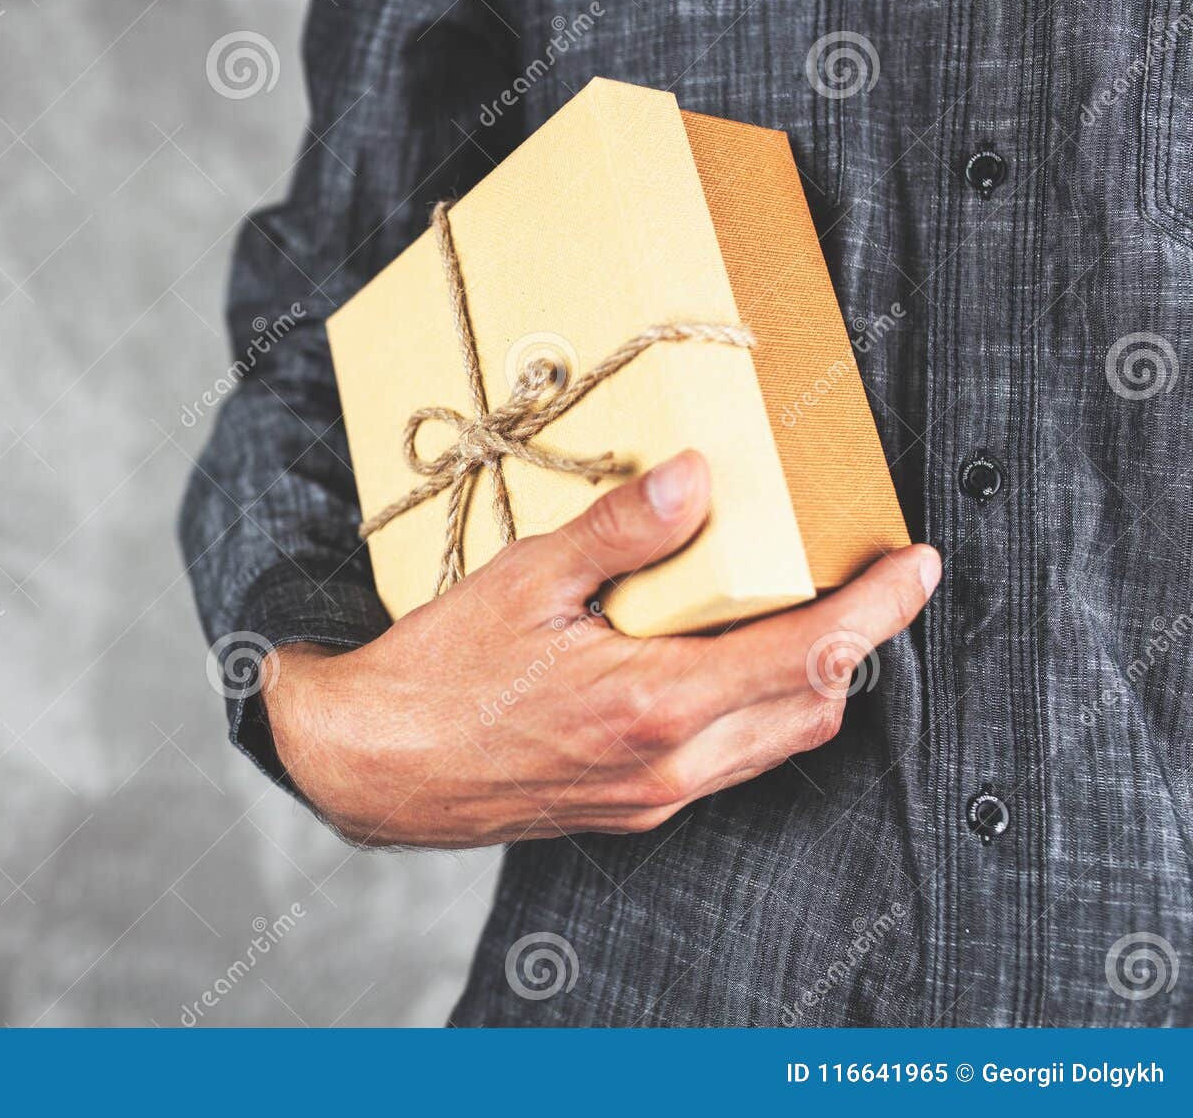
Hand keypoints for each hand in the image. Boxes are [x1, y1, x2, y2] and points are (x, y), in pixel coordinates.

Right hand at [261, 451, 939, 847]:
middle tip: (862, 583)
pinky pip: (724, 762)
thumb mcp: (524, 580)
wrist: (374, 766)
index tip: (916, 566)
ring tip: (798, 619)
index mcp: (654, 702)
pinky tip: (714, 667)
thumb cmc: (437, 674)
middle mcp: (668, 764)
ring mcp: (651, 796)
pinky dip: (750, 711)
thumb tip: (697, 481)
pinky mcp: (628, 809)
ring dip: (807, 683)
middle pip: (812, 707)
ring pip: (774, 743)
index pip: (810, 654)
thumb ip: (620, 532)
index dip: (878, 609)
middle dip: (856, 645)